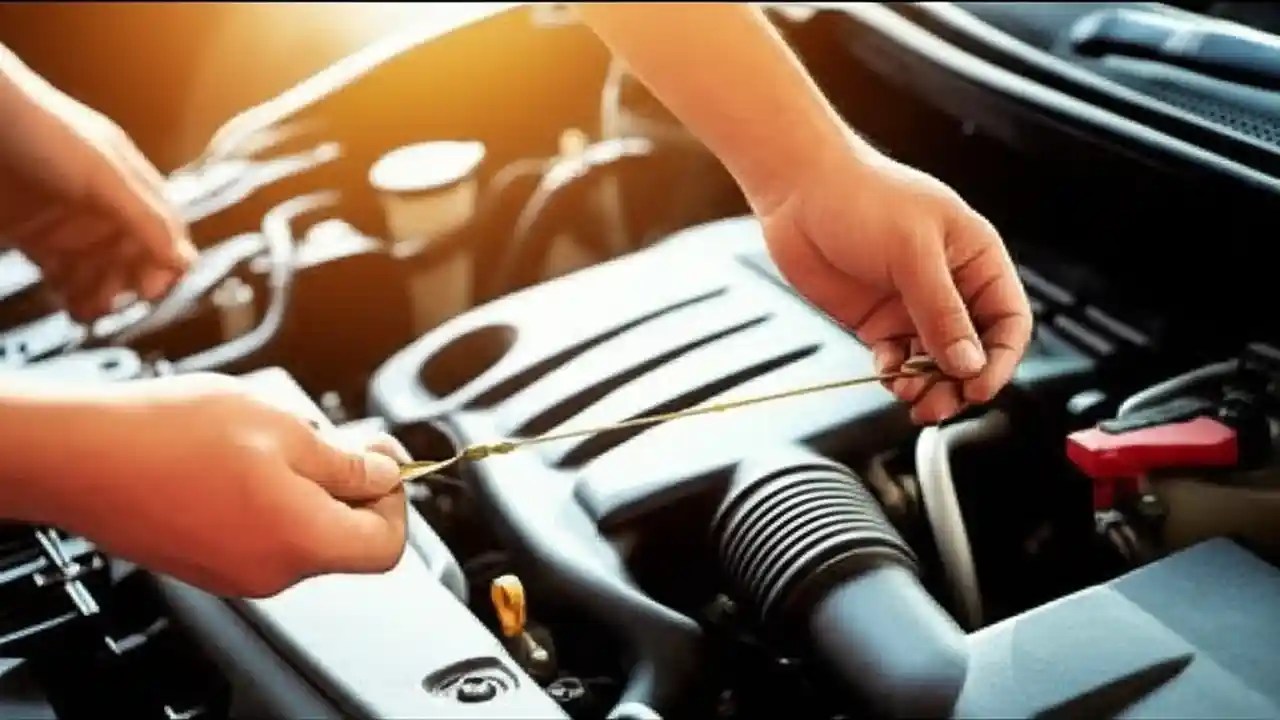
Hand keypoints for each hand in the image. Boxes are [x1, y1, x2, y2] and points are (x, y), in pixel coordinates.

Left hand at [0, 47, 194, 322]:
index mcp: (129, 184)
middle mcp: (102, 205)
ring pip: (97, 271)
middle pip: (131, 258)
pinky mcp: (31, 236)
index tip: (153, 289)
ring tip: (89, 311)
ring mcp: (66, 222)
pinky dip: (68, 294)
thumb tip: (186, 261)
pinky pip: (59, 275)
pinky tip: (68, 304)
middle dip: (128, 283)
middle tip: (115, 302)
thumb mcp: (103, 172)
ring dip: (100, 295)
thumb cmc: (39, 129)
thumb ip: (143, 216)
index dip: (164, 263)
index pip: (163, 232)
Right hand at [21, 374, 407, 597]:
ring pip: (303, 532)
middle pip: (346, 538)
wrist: (82, 456)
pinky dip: (270, 498)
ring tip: (274, 437)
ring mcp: (236, 573)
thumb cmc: (172, 435)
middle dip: (350, 483)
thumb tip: (385, 475)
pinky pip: (263, 535)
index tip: (379, 459)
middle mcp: (274, 571)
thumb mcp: (284, 427)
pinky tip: (241, 457)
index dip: (396, 499)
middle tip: (330, 434)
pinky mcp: (207, 563)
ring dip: (307, 485)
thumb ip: (347, 462)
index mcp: (303, 541)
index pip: (389, 546)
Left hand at [758, 140, 1032, 423]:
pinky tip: (886, 372)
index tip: (979, 386)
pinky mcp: (877, 319)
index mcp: (976, 258)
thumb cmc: (861, 196)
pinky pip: (897, 360)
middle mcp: (949, 285)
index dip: (1000, 359)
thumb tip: (969, 362)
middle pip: (973, 351)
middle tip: (939, 404)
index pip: (1008, 321)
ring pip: (935, 362)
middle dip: (960, 382)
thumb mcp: (912, 251)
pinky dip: (895, 373)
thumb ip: (941, 312)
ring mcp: (912, 304)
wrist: (798, 189)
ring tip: (911, 396)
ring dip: (928, 385)